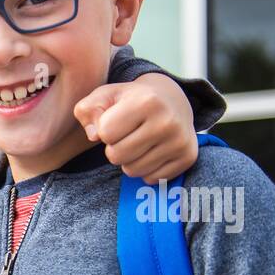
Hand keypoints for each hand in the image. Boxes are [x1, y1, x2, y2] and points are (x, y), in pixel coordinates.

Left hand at [74, 72, 198, 184]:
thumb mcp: (105, 96)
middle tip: (126, 135)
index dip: (104, 130)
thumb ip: (87, 110)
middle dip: (114, 148)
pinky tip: (152, 151)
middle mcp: (167, 121)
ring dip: (129, 161)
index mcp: (146, 101)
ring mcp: (180, 141)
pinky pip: (151, 179)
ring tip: (139, 142)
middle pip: (117, 156)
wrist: (172, 98)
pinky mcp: (188, 157)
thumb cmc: (130, 99)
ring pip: (132, 171)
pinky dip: (146, 169)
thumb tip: (93, 136)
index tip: (115, 121)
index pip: (105, 134)